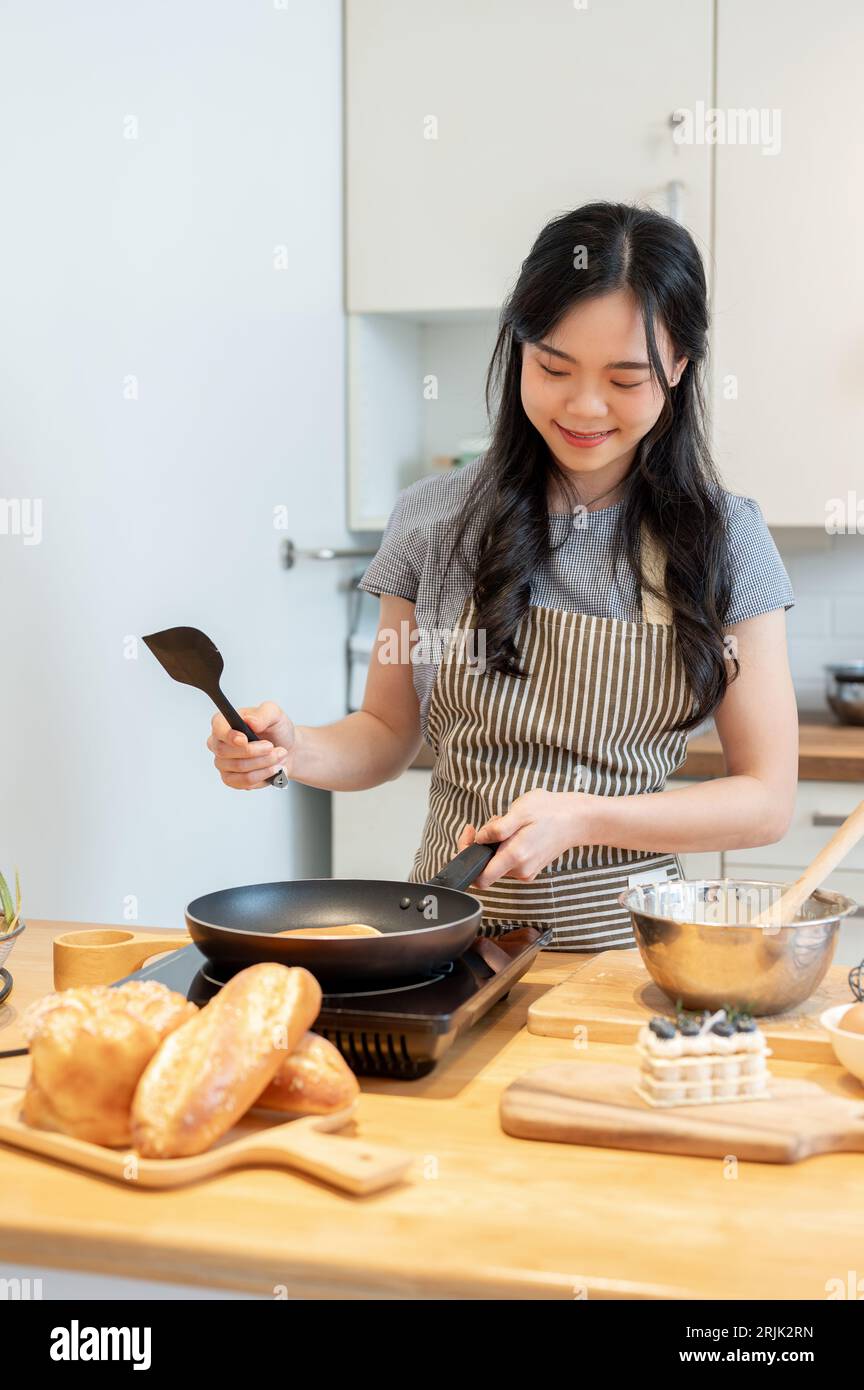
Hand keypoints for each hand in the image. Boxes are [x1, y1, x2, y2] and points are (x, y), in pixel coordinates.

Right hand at [206, 701, 295, 789]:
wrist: (287, 750)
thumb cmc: (276, 730)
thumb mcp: (275, 715)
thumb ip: (264, 714)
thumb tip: (250, 721)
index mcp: (224, 723)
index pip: (218, 728)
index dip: (228, 735)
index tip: (244, 739)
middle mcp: (218, 743)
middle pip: (226, 752)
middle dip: (255, 752)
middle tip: (274, 748)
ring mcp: (222, 763)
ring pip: (239, 769)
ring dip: (265, 764)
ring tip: (281, 757)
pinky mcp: (231, 780)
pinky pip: (245, 782)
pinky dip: (265, 776)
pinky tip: (276, 769)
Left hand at [456, 789, 599, 888]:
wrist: (576, 819)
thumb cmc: (550, 812)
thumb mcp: (520, 811)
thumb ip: (497, 828)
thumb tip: (479, 839)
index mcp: (515, 857)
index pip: (479, 878)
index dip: (467, 858)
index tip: (469, 836)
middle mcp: (520, 871)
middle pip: (486, 868)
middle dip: (482, 845)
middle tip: (492, 823)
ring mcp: (526, 871)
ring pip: (497, 863)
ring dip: (495, 844)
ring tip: (508, 823)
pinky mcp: (530, 868)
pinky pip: (508, 861)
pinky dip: (506, 847)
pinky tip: (516, 831)